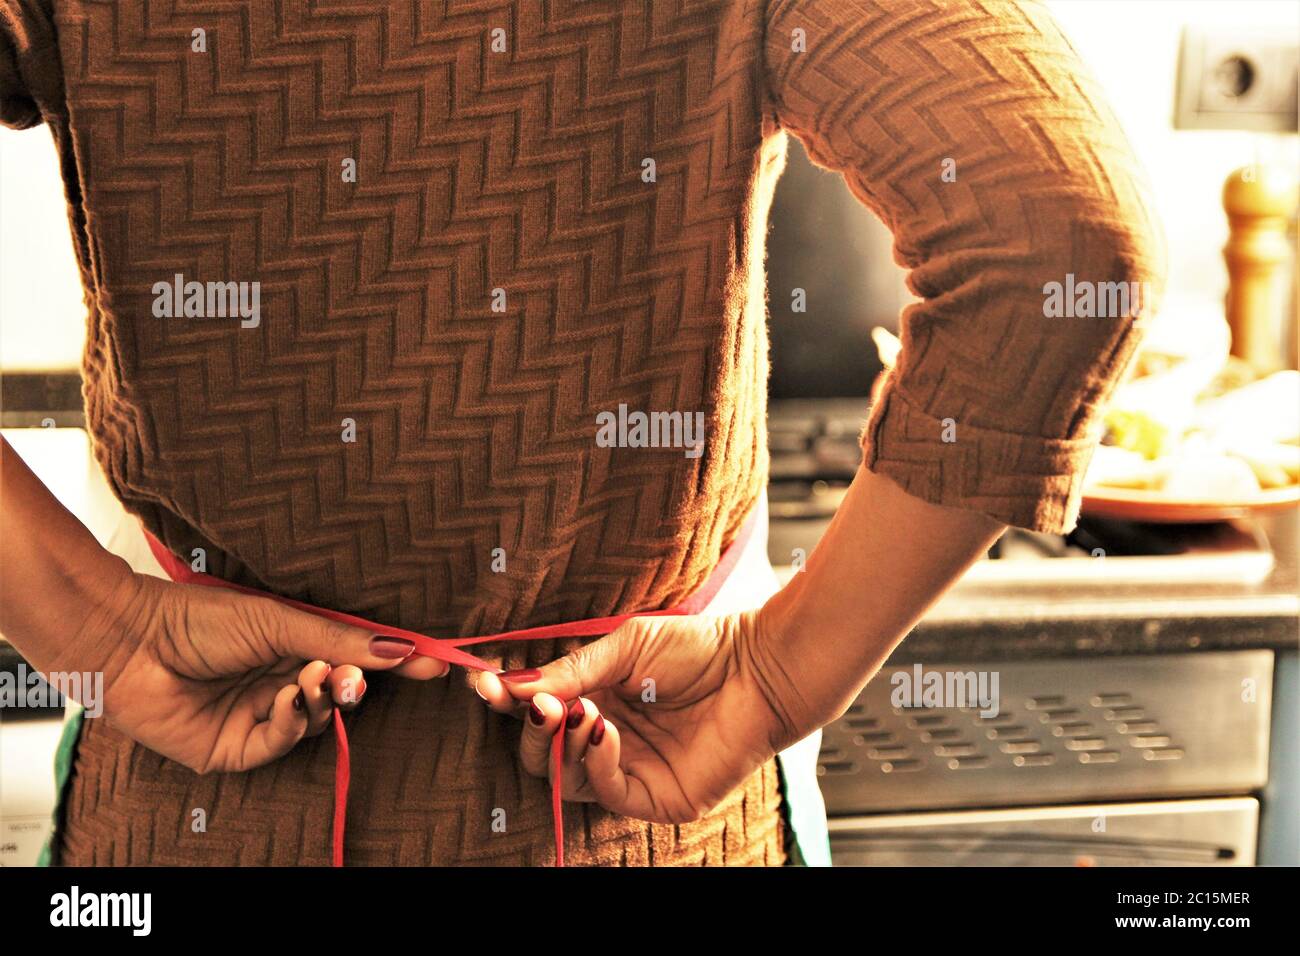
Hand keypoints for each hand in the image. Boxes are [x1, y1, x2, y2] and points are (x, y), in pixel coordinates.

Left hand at [43, 570, 448, 773]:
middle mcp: (281, 681)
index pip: (356, 657)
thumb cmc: (199, 618)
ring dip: (323, 699)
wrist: (131, 640)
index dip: (395, 662)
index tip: (436, 663)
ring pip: (316, 721)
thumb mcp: (280, 620)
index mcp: (294, 645)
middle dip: (357, 683)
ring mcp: (260, 716)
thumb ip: (340, 637)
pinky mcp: (236, 749)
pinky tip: (288, 696)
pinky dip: (293, 721)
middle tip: (363, 673)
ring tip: (316, 675)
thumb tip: (399, 648)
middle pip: (341, 693)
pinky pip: (282, 743)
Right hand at [475, 610, 806, 823]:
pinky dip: (594, 761)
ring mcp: (630, 772)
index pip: (538, 711)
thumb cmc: (699, 649)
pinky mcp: (656, 798)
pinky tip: (601, 728)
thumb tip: (513, 687)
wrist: (758, 667)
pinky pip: (608, 791)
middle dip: (529, 728)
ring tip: (575, 709)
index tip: (483, 683)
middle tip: (530, 701)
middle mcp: (605, 740)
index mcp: (594, 701)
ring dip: (559, 744)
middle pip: (541, 753)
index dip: (507, 701)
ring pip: (565, 779)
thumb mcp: (623, 646)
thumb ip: (571, 669)